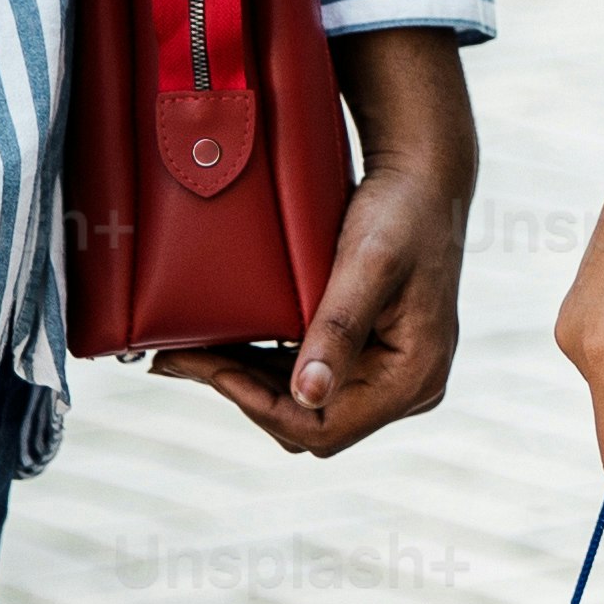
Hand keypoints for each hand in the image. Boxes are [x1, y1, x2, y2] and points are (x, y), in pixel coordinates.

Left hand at [162, 29, 473, 457]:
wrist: (425, 178)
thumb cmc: (399, 213)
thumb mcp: (366, 265)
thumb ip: (337, 329)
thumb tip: (307, 394)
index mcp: (414, 378)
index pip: (323, 426)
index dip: (258, 405)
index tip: (207, 366)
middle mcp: (408, 390)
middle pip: (310, 423)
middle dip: (243, 394)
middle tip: (177, 359)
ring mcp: (391, 377)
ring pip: (305, 407)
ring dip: (247, 384)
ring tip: (186, 354)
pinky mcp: (372, 358)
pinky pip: (312, 380)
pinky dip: (266, 367)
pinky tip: (227, 344)